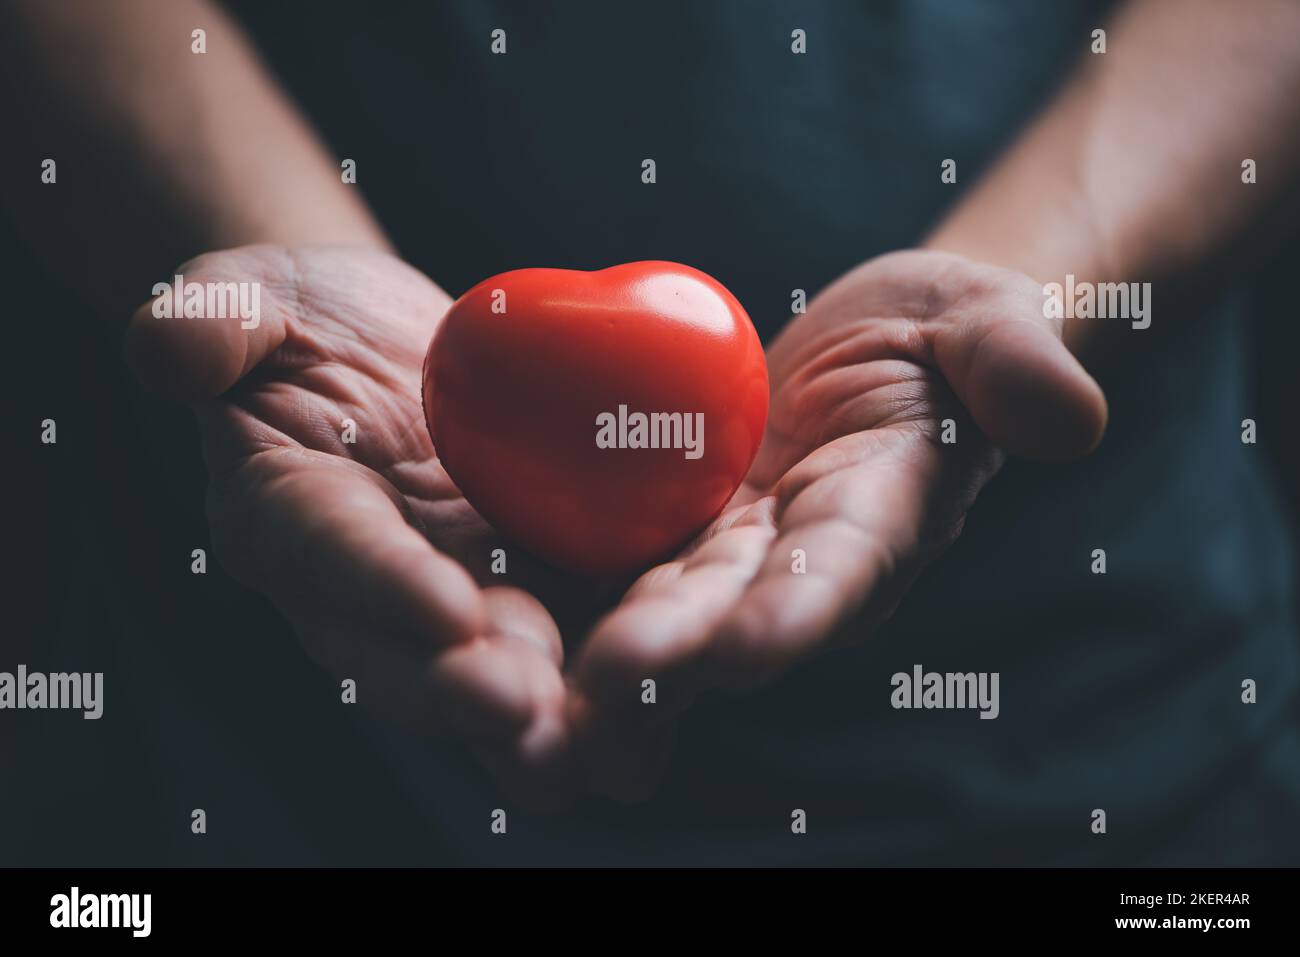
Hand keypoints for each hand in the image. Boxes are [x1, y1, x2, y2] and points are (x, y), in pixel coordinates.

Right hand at [127, 245, 588, 805]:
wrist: (376, 345)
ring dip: (562, 711)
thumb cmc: (295, 323)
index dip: (382, 588)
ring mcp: (466, 588)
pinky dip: (626, 662)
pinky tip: (681, 687)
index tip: (444, 614)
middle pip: (417, 656)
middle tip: (529, 716)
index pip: (332, 558)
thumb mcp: (241, 302)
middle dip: (470, 693)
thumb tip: (167, 349)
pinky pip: (585, 622)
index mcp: (294, 521)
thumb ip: (206, 325)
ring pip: (508, 668)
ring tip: (616, 745)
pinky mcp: (540, 572)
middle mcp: (379, 586)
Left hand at [568, 249, 1107, 799]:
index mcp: (877, 522)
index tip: (748, 643)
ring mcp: (721, 557)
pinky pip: (606, 565)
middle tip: (605, 687)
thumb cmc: (937, 330)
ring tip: (528, 703)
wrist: (866, 347)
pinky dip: (556, 601)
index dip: (800, 610)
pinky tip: (486, 633)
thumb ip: (1016, 362)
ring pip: (656, 612)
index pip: (842, 573)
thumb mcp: (982, 317)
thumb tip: (1070, 420)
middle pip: (731, 615)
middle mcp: (793, 565)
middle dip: (677, 654)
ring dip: (600, 662)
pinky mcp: (664, 533)